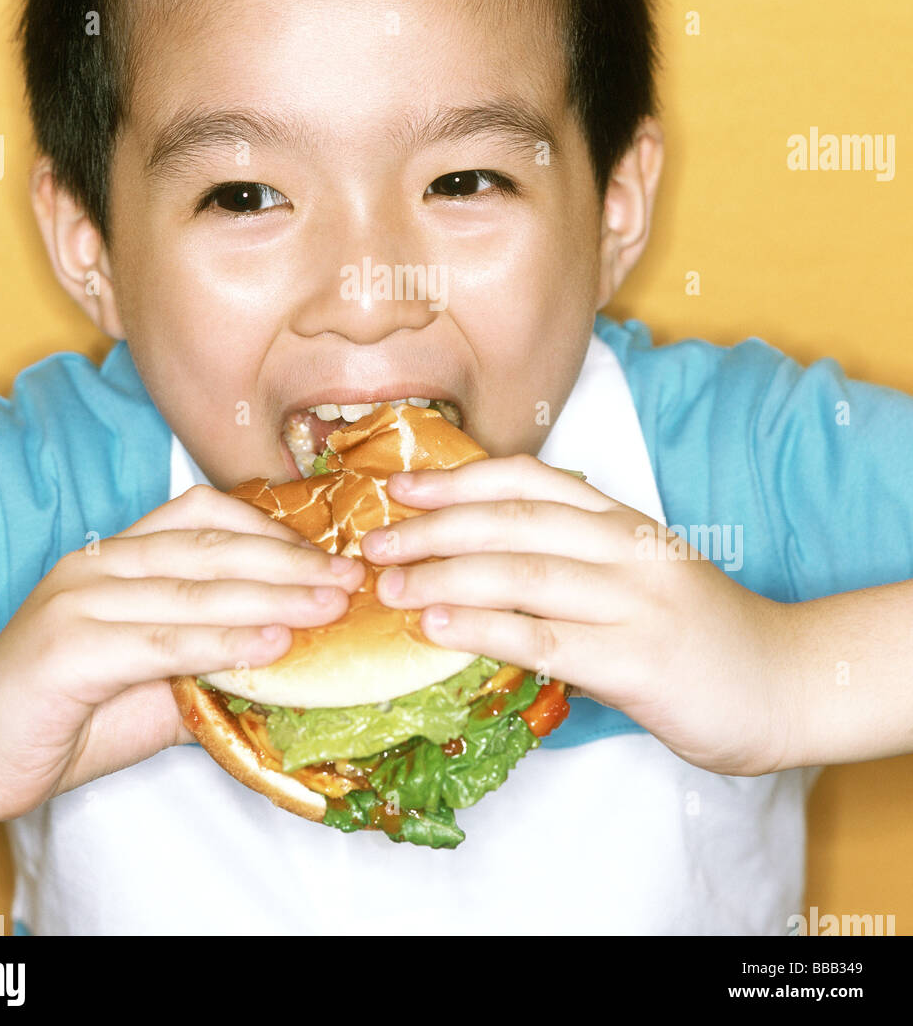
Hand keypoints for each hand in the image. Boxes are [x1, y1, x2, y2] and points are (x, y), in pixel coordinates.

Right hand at [0, 484, 357, 821]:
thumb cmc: (67, 715)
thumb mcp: (155, 682)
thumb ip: (213, 664)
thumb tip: (298, 666)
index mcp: (118, 554)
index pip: (205, 514)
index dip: (273, 529)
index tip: (331, 552)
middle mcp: (98, 563)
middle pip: (213, 546)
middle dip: (292, 562)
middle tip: (351, 578)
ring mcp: (79, 598)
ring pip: (195, 587)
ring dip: (273, 597)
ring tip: (329, 606)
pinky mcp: (67, 647)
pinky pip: (161, 639)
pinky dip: (222, 641)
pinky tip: (270, 646)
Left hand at [361, 455, 793, 777]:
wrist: (786, 680)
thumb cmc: (697, 629)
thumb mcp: (636, 571)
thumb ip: (570, 557)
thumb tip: (473, 560)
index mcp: (620, 518)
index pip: (529, 478)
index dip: (458, 478)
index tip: (399, 486)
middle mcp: (624, 547)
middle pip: (511, 521)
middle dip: (432, 528)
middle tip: (372, 543)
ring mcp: (634, 601)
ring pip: (520, 574)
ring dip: (444, 577)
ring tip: (389, 586)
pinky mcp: (638, 660)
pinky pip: (547, 639)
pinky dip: (484, 631)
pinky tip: (437, 631)